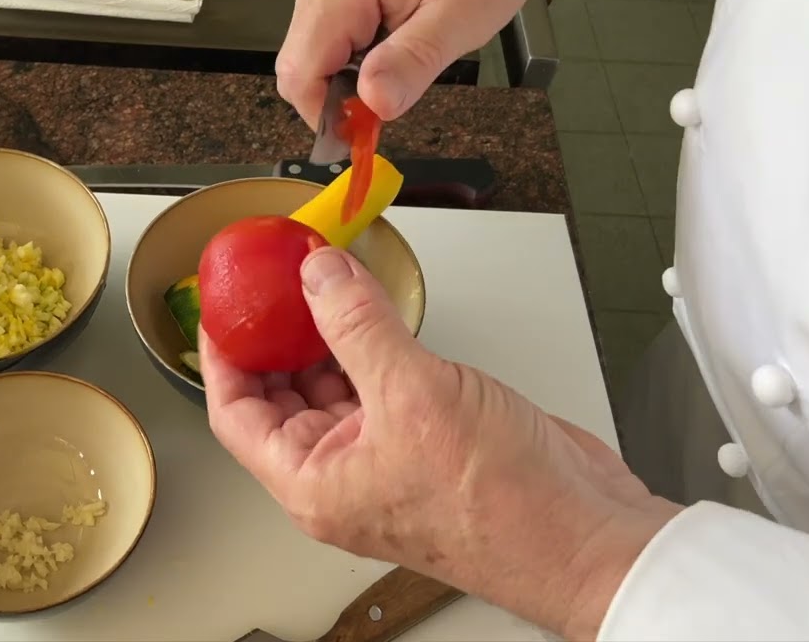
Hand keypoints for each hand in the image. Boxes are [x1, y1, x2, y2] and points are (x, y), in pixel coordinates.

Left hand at [200, 246, 681, 639]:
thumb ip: (358, 325)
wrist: (585, 533)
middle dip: (275, 335)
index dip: (223, 355)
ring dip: (324, 333)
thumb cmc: (503, 506)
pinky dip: (369, 341)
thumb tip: (319, 276)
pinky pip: (378, 381)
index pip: (236, 413)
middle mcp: (341, 473)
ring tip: (319, 280)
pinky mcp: (424, 437)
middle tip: (273, 280)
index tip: (225, 306)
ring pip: (331, 384)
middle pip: (280, 395)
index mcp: (313, 482)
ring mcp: (383, 456)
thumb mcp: (414, 393)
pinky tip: (369, 307)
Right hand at [276, 0, 565, 126]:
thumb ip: (415, 61)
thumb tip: (372, 103)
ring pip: (309, 53)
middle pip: (299, 65)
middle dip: (339, 95)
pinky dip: (352, 52)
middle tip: (394, 94)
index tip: (364, 131)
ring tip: (402, 55)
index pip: (300, 71)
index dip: (325, 113)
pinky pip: (324, 32)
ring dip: (347, 74)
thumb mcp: (465, 15)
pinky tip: (391, 38)